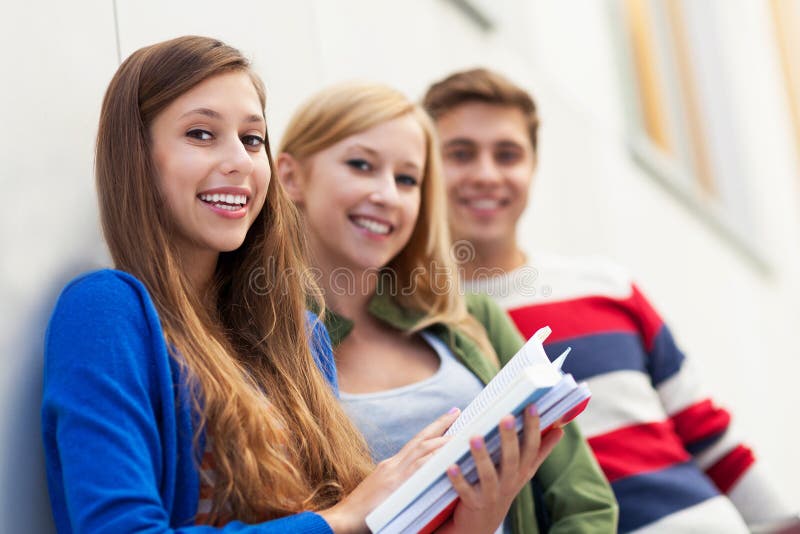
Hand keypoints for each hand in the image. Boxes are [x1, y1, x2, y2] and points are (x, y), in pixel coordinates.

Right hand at [319, 407, 459, 533]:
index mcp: (390, 467)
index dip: (431, 431)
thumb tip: (414, 486)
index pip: (414, 444)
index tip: (445, 420)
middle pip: (421, 439)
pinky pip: (420, 468)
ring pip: (423, 449)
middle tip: (457, 412)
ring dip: (443, 439)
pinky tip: (449, 455)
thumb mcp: (381, 495)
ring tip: (461, 432)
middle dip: (440, 425)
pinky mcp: (395, 485)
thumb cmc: (361, 514)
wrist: (342, 519)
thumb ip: (398, 486)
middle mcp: (392, 465)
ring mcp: (393, 473)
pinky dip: (435, 459)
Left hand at [438, 405, 563, 533]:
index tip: (531, 406)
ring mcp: (492, 494)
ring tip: (474, 437)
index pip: (531, 447)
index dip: (533, 427)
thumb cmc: (504, 487)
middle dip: (509, 438)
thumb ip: (541, 450)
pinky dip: (459, 480)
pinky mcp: (473, 504)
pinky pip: (465, 491)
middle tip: (506, 417)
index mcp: (522, 470)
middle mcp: (510, 482)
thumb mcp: (524, 470)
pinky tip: (451, 466)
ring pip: (488, 475)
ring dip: (482, 457)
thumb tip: (560, 430)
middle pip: (512, 459)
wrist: (483, 523)